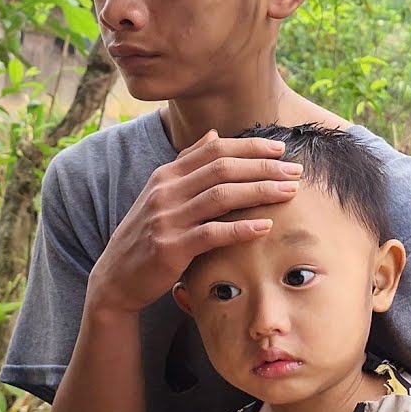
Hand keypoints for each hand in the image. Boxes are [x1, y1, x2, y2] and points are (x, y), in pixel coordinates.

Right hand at [86, 130, 301, 314]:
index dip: (250, 147)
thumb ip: (187, 164)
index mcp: (166, 175)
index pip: (214, 149)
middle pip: (222, 168)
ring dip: (260, 191)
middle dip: (263, 166)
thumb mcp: (161, 194)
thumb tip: (212, 134)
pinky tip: (265, 226)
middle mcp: (165, 191)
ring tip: (289, 192)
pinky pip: (212, 234)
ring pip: (221, 196)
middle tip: (295, 170)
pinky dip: (241, 229)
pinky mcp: (170, 248)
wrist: (116, 278)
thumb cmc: (146, 236)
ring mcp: (167, 219)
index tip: (280, 148)